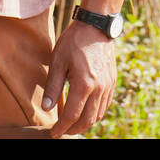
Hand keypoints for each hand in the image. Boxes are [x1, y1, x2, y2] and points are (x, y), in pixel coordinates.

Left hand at [42, 20, 115, 136]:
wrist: (96, 27)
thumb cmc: (74, 42)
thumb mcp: (57, 61)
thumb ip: (53, 86)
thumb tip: (47, 108)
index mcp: (84, 84)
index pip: (72, 115)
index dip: (62, 127)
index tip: (54, 133)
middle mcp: (99, 89)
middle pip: (88, 120)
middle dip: (74, 129)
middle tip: (62, 132)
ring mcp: (108, 86)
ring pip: (98, 114)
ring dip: (85, 123)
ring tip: (72, 124)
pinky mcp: (112, 82)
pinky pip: (105, 105)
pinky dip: (95, 113)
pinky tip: (85, 112)